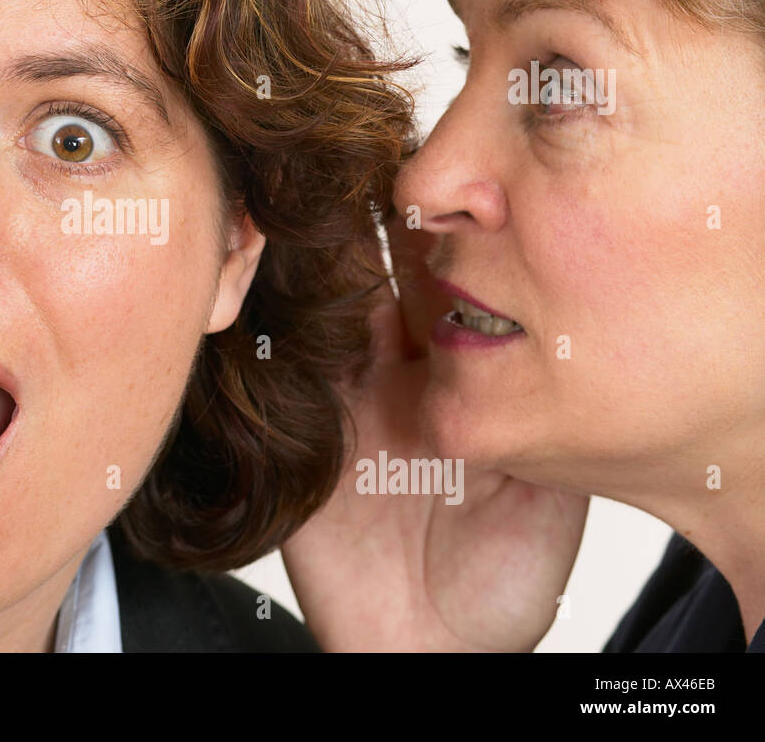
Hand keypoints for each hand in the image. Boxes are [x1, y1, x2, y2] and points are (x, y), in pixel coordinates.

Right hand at [281, 218, 588, 651]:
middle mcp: (387, 378)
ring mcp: (336, 403)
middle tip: (348, 178)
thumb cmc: (499, 580)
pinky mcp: (293, 436)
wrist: (427, 648)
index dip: (433, 233)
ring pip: (313, 313)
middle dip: (359, 229)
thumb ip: (537, 412)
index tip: (431, 181)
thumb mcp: (546, 488)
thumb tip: (560, 331)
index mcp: (451, 379)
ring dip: (308, 268)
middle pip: (365, 281)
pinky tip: (265, 289)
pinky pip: (273, 375)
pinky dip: (269, 333)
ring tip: (302, 216)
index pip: (435, 285)